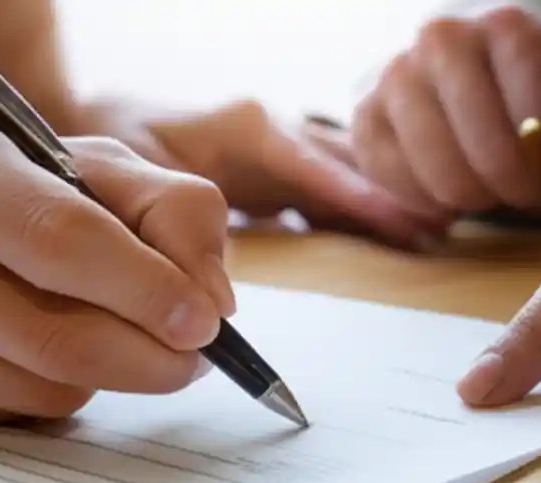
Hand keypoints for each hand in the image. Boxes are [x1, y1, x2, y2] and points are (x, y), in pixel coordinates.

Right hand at [0, 111, 235, 425]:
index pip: (61, 236)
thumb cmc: (10, 196)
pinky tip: (41, 355)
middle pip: (56, 334)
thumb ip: (172, 209)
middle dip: (152, 355)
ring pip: (45, 387)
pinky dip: (59, 396)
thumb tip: (212, 301)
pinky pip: (15, 415)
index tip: (208, 322)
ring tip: (109, 333)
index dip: (149, 288)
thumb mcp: (92, 168)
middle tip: (198, 359)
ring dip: (111, 376)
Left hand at [112, 99, 449, 251]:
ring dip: (389, 202)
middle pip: (349, 164)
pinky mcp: (284, 175)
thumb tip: (222, 298)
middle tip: (439, 232)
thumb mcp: (142, 180)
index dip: (359, 195)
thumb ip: (180, 232)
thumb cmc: (118, 144)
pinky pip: (337, 192)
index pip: (317, 164)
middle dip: (394, 195)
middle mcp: (277, 133)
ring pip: (351, 173)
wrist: (101, 126)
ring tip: (434, 233)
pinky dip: (367, 212)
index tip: (401, 222)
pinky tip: (400, 236)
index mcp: (249, 126)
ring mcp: (285, 152)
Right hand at [350, 5, 540, 232]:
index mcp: (508, 24)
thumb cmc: (539, 103)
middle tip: (539, 197)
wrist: (470, 82)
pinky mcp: (362, 119)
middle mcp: (442, 36)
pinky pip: (405, 190)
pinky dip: (438, 206)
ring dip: (485, 202)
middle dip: (528, 192)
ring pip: (447, 179)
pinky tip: (460, 189)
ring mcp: (393, 75)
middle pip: (494, 154)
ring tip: (501, 191)